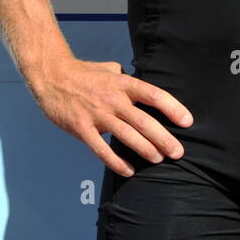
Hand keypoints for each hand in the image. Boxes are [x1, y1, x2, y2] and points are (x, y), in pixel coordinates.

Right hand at [28, 56, 191, 176]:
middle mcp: (114, 99)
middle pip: (145, 121)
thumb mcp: (110, 69)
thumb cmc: (84, 73)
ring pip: (127, 136)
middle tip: (178, 152)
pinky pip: (101, 149)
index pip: (155, 95)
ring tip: (158, 159)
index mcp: (124, 83)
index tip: (187, 122)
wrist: (51, 76)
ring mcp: (97, 115)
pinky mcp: (81, 128)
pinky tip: (128, 171)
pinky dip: (115, 162)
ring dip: (145, 149)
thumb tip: (141, 85)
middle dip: (164, 138)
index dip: (173, 108)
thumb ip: (127, 78)